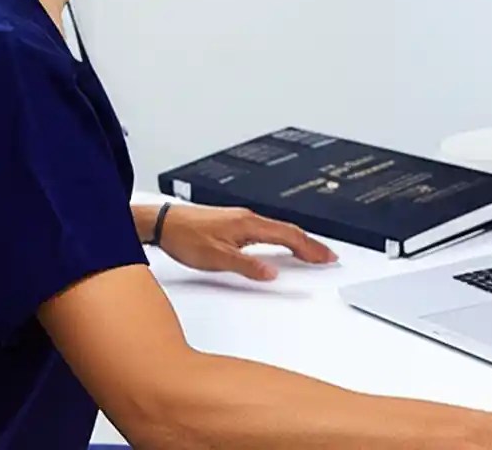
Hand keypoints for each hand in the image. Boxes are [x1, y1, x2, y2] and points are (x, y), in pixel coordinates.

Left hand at [155, 205, 337, 280]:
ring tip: (311, 253)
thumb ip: (246, 266)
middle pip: (288, 231)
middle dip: (310, 244)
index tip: (327, 258)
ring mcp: (241, 219)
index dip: (310, 248)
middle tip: (328, 257)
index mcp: (249, 225)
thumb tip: (272, 273)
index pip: (288, 236)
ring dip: (297, 241)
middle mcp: (248, 218)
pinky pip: (267, 230)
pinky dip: (282, 239)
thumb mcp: (216, 258)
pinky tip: (281, 246)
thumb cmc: (185, 237)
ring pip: (278, 230)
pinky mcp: (233, 223)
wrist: (163, 223)